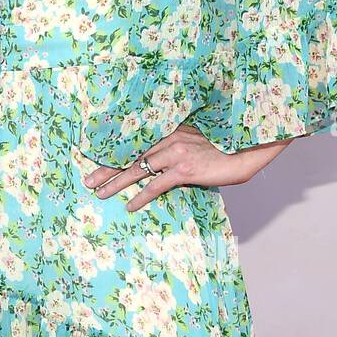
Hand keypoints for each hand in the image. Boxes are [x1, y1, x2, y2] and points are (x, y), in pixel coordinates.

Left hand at [81, 123, 293, 212]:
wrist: (248, 148)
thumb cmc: (226, 147)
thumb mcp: (198, 141)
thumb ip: (179, 147)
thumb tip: (163, 164)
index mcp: (171, 130)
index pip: (136, 142)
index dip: (115, 152)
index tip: (97, 159)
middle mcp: (169, 138)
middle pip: (129, 154)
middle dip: (106, 168)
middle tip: (88, 180)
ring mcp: (175, 153)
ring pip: (137, 169)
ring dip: (116, 183)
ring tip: (100, 193)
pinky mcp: (184, 169)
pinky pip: (156, 185)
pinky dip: (141, 197)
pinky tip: (130, 206)